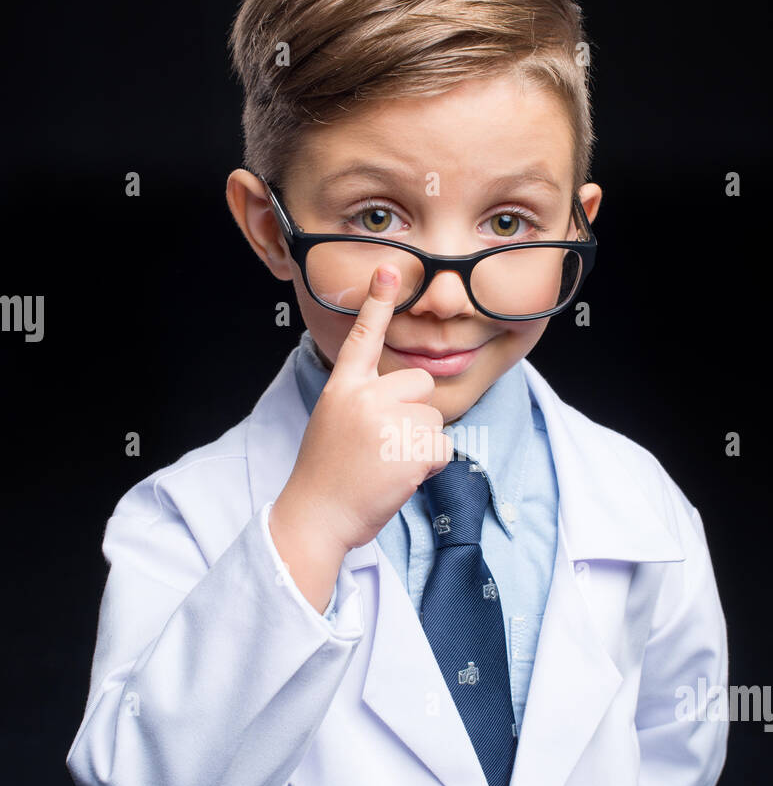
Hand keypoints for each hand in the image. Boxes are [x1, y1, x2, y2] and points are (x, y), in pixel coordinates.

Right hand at [273, 264, 452, 553]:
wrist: (317, 516)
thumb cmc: (327, 475)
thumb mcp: (335, 422)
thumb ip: (364, 400)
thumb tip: (406, 395)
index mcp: (344, 388)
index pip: (364, 337)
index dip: (378, 302)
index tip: (389, 269)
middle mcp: (365, 397)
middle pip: (420, 383)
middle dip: (415, 413)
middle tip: (384, 445)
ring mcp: (387, 422)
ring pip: (433, 418)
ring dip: (421, 445)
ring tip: (386, 465)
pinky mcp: (410, 449)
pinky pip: (442, 449)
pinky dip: (429, 468)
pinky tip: (399, 478)